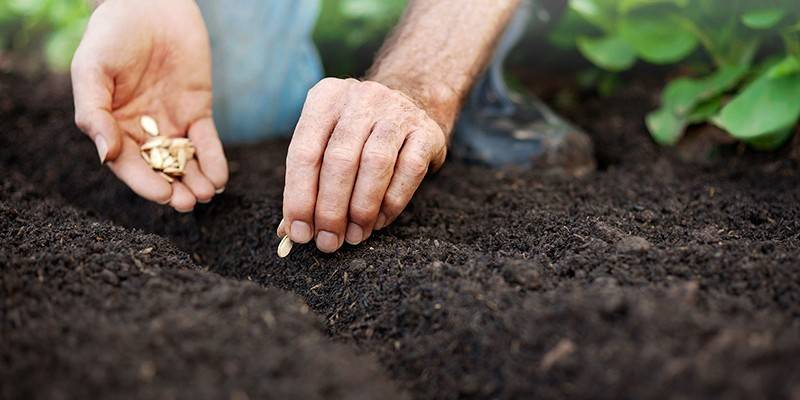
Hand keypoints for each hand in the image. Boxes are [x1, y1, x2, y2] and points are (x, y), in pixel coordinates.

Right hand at [71, 0, 227, 211]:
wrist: (150, 5)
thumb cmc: (111, 35)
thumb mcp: (92, 71)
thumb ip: (94, 113)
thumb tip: (105, 155)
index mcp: (112, 127)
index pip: (128, 164)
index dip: (145, 183)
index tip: (163, 195)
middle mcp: (141, 131)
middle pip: (158, 170)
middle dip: (174, 188)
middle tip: (189, 202)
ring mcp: (170, 123)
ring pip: (184, 161)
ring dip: (196, 180)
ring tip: (207, 194)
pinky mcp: (197, 111)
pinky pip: (206, 142)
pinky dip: (214, 160)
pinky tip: (220, 177)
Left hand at [278, 78, 447, 252]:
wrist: (413, 103)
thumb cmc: (358, 136)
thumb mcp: (327, 145)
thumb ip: (307, 183)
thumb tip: (291, 231)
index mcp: (326, 99)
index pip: (304, 152)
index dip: (299, 197)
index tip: (299, 233)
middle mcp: (361, 99)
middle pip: (340, 160)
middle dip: (331, 209)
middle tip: (328, 242)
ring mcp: (397, 111)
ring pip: (375, 164)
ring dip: (362, 208)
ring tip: (354, 236)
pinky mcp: (427, 131)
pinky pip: (409, 170)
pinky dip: (392, 202)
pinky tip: (379, 221)